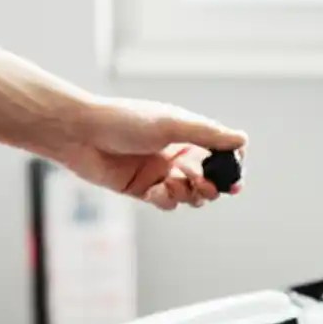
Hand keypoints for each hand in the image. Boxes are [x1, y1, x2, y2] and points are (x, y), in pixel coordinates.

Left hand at [58, 96, 247, 210]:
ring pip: (190, 194)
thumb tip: (242, 139)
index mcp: (188, 133)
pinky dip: (167, 200)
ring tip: (173, 184)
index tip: (234, 180)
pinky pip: (167, 202)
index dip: (231, 168)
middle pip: (209, 178)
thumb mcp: (171, 124)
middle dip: (210, 186)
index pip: (221, 153)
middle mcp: (177, 153)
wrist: (80, 134)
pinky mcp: (143, 190)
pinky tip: (156, 191)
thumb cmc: (123, 121)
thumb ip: (208, 134)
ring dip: (188, 194)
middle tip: (204, 187)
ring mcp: (161, 172)